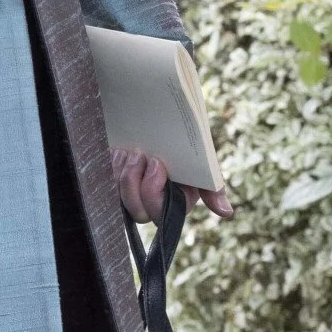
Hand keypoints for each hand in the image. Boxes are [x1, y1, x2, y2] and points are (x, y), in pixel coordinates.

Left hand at [112, 148, 233, 226]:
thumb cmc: (186, 144)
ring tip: (129, 151)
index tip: (157, 164)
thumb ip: (213, 186)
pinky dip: (111, 168)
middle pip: (137, 212)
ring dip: (122, 173)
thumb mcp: (202, 162)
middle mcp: (151, 204)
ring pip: (118, 199)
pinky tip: (119, 151)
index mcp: (175, 202)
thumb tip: (226, 213)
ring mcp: (130, 194)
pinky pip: (104, 187)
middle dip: (134, 182)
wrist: (161, 118)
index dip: (152, 192)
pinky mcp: (112, 183)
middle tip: (140, 155)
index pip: (159, 213)